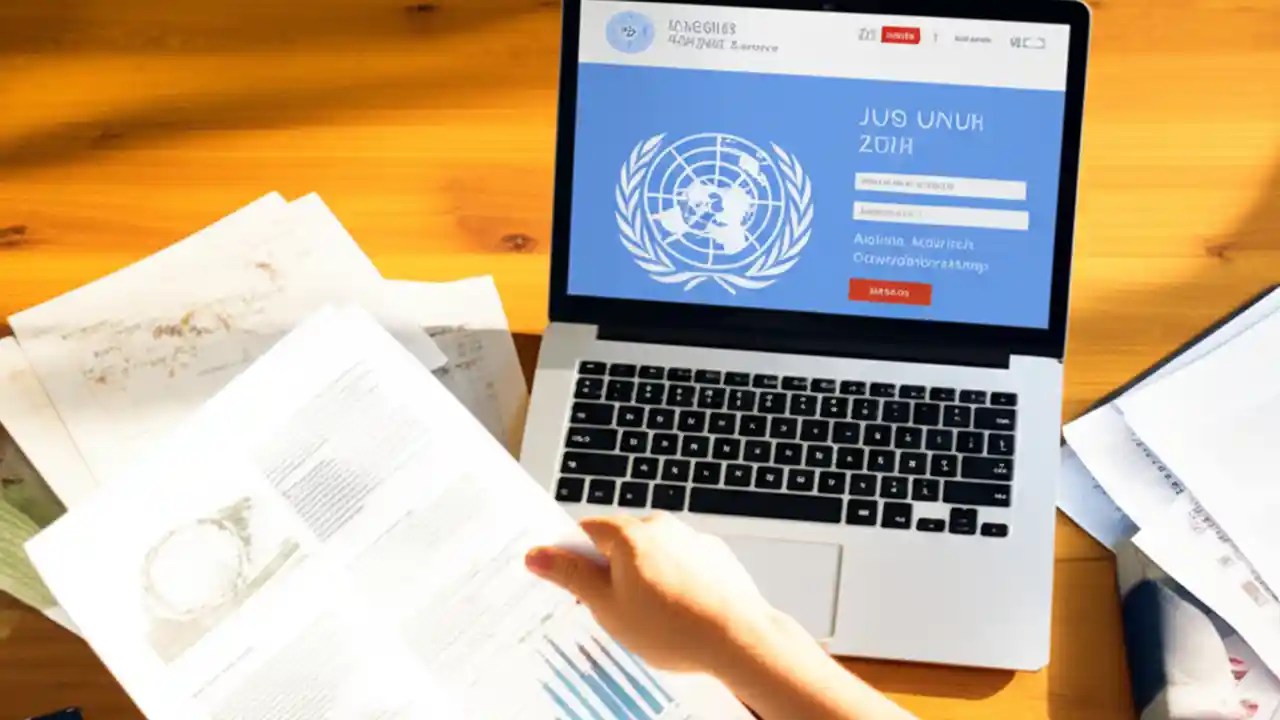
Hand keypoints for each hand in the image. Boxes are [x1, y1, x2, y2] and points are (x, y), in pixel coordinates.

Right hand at [525, 513, 778, 672]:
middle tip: (612, 609)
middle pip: (620, 541)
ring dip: (644, 577)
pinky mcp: (715, 556)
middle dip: (610, 571)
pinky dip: (675, 582)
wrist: (738, 638)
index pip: (586, 530)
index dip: (572, 557)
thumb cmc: (673, 628)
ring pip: (652, 553)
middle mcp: (662, 527)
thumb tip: (537, 554)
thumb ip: (571, 576)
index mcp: (630, 534)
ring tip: (652, 618)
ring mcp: (692, 539)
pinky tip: (679, 613)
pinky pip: (682, 563)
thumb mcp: (607, 607)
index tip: (571, 581)